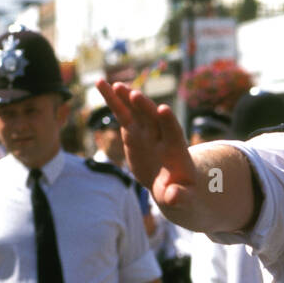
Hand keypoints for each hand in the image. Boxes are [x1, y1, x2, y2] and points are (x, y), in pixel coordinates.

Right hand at [96, 81, 196, 213]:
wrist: (169, 184)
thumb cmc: (179, 191)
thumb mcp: (181, 197)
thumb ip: (179, 196)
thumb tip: (174, 197)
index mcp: (176, 150)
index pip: (174, 132)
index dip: (169, 122)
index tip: (163, 110)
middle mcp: (161, 136)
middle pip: (154, 118)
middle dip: (145, 107)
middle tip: (134, 94)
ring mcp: (146, 131)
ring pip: (136, 111)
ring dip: (126, 98)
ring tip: (113, 85)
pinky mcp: (132, 132)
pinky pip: (122, 114)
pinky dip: (113, 100)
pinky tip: (102, 85)